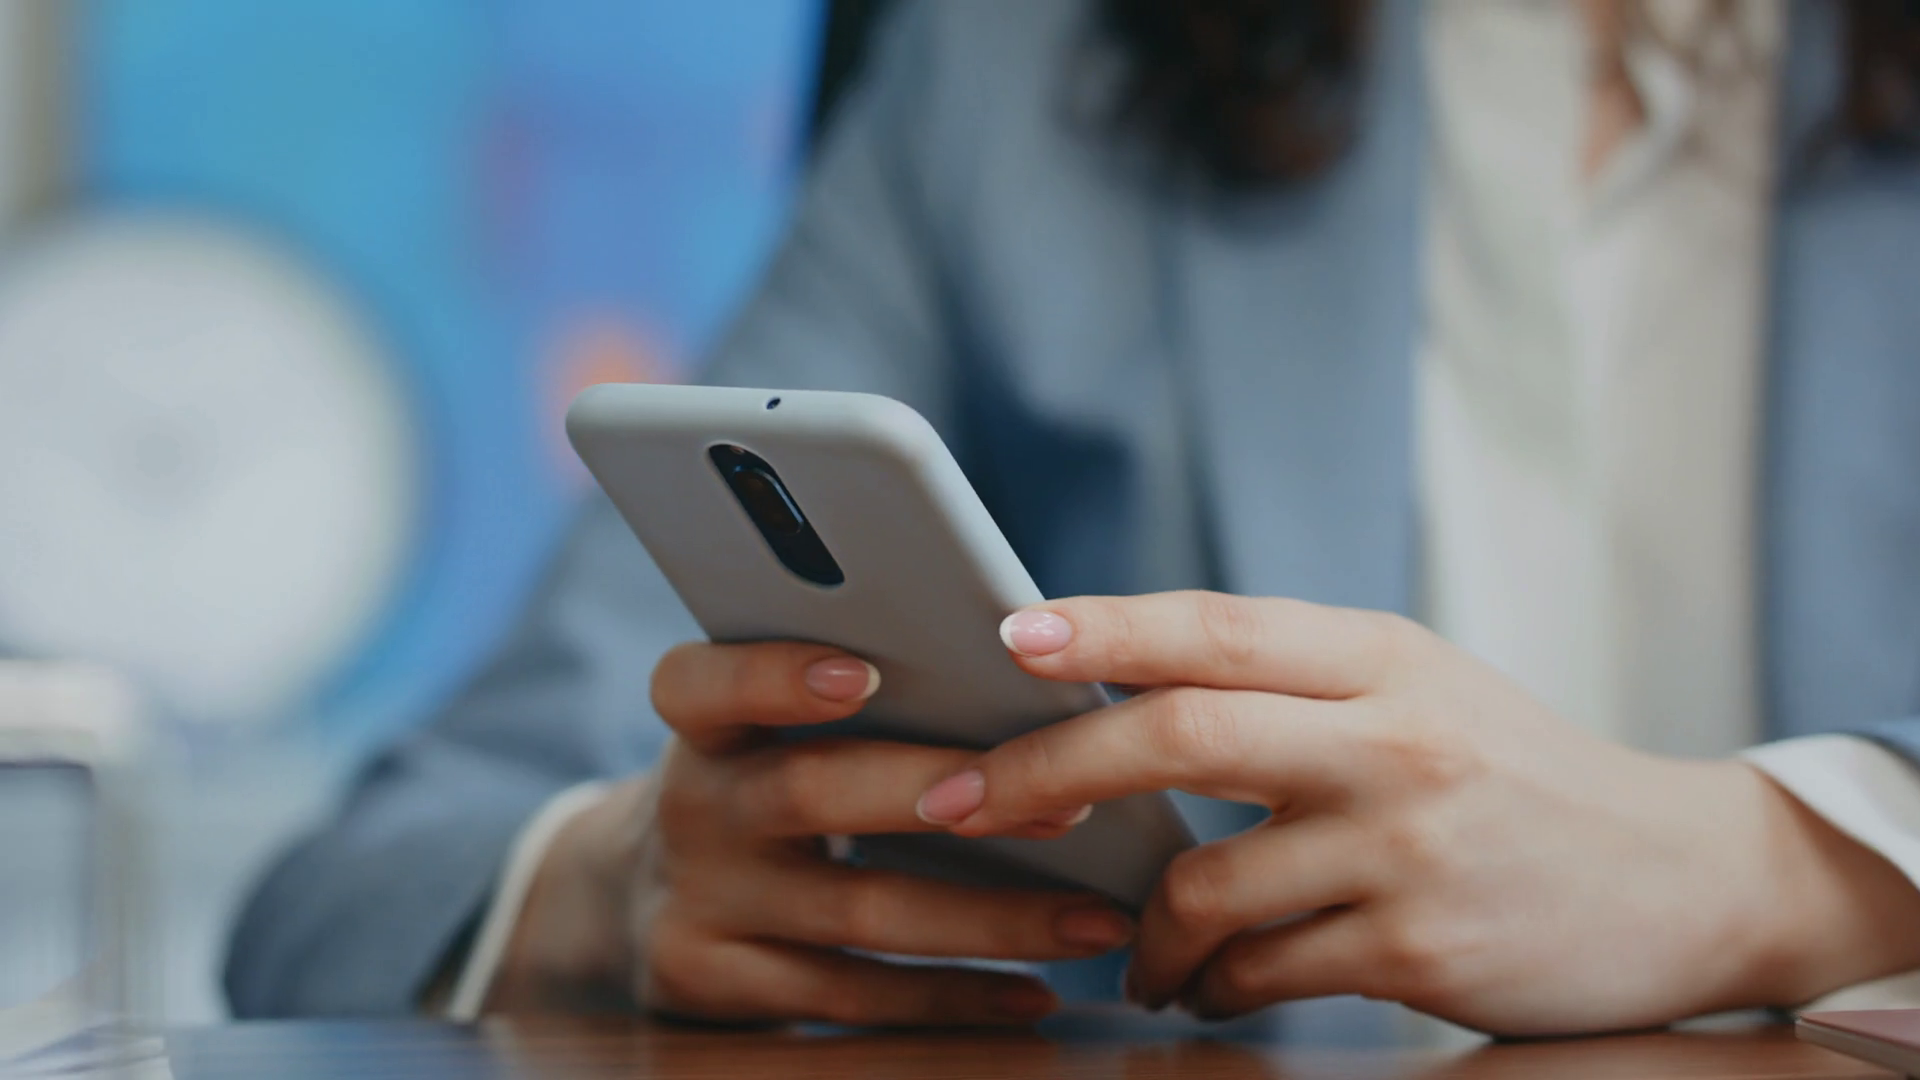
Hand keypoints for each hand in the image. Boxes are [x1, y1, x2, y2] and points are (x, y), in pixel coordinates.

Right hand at [485, 641, 1134, 1025]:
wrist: (638, 895)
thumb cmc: (760, 778)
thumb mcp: (767, 730)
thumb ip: (857, 699)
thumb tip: (1024, 679)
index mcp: (704, 724)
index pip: (704, 685)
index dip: (775, 678)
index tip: (864, 674)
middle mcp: (695, 809)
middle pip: (811, 794)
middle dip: (942, 795)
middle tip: (1068, 803)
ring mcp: (703, 904)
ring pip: (858, 913)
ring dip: (990, 917)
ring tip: (1093, 917)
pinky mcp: (720, 986)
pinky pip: (853, 995)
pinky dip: (952, 995)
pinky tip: (1032, 991)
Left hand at [912, 591, 1919, 1034]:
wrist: (1683, 878)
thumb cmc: (1517, 775)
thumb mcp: (1422, 690)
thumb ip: (1292, 685)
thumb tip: (1120, 690)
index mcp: (1384, 657)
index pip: (1216, 627)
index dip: (1102, 627)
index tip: (1008, 636)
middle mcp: (1392, 739)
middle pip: (1179, 734)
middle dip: (1047, 770)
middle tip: (963, 803)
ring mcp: (1406, 847)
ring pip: (1204, 885)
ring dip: (1140, 930)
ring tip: (1136, 953)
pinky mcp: (1418, 949)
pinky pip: (1259, 972)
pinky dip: (1210, 985)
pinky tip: (1208, 988)